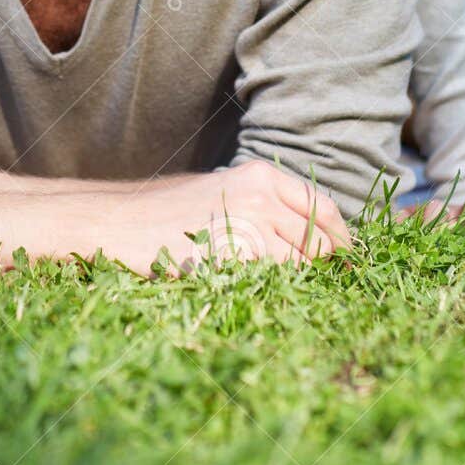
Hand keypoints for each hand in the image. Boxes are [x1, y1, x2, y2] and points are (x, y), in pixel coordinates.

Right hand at [116, 161, 350, 275]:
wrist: (118, 222)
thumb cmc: (166, 211)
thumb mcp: (222, 191)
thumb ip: (265, 205)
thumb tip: (310, 234)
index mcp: (261, 176)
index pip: (322, 208)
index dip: (340, 238)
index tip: (346, 256)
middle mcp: (261, 197)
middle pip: (319, 241)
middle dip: (320, 263)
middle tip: (311, 279)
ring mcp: (248, 228)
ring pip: (299, 265)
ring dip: (292, 278)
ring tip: (268, 280)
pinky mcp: (232, 259)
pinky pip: (270, 281)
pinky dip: (268, 288)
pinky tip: (245, 285)